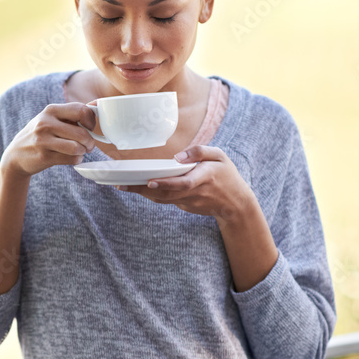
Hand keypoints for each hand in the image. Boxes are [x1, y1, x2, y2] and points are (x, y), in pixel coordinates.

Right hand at [0, 103, 98, 178]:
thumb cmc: (39, 135)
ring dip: (83, 151)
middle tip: (88, 145)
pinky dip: (77, 159)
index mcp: (51, 110)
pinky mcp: (44, 157)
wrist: (16, 155)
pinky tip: (72, 157)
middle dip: (90, 141)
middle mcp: (46, 123)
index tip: (89, 128)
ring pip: (77, 147)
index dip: (91, 121)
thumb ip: (69, 115)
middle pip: (82, 133)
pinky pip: (72, 159)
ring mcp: (44, 141)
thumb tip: (95, 108)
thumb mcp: (49, 119)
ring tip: (80, 151)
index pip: (81, 110)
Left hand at [116, 144, 252, 223]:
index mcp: (204, 177)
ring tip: (123, 186)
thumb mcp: (220, 156)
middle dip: (143, 190)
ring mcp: (189, 202)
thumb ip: (200, 151)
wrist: (236, 204)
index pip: (184, 183)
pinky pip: (166, 200)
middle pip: (166, 193)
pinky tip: (137, 188)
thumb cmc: (227, 175)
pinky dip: (152, 195)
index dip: (167, 183)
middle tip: (122, 185)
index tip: (150, 181)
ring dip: (143, 194)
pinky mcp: (185, 206)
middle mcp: (195, 192)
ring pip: (163, 199)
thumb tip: (178, 155)